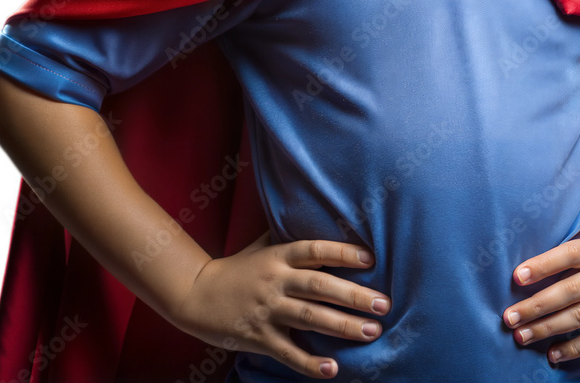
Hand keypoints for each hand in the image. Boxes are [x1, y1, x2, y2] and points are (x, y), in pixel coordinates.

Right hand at [170, 232, 391, 378]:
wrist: (196, 296)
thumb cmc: (237, 268)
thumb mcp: (261, 245)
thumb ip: (288, 235)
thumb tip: (320, 213)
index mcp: (278, 256)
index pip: (315, 250)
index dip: (342, 253)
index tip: (370, 260)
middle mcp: (275, 281)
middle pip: (319, 286)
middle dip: (354, 295)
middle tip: (383, 304)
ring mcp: (266, 310)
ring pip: (310, 318)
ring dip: (343, 326)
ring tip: (372, 331)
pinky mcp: (257, 337)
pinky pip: (287, 352)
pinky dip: (310, 362)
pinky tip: (332, 369)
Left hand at [501, 225, 579, 365]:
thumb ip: (577, 241)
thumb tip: (540, 241)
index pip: (568, 254)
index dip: (542, 264)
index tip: (517, 276)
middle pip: (569, 291)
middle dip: (536, 305)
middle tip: (509, 316)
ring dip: (548, 329)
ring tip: (522, 336)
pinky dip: (575, 348)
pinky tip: (554, 354)